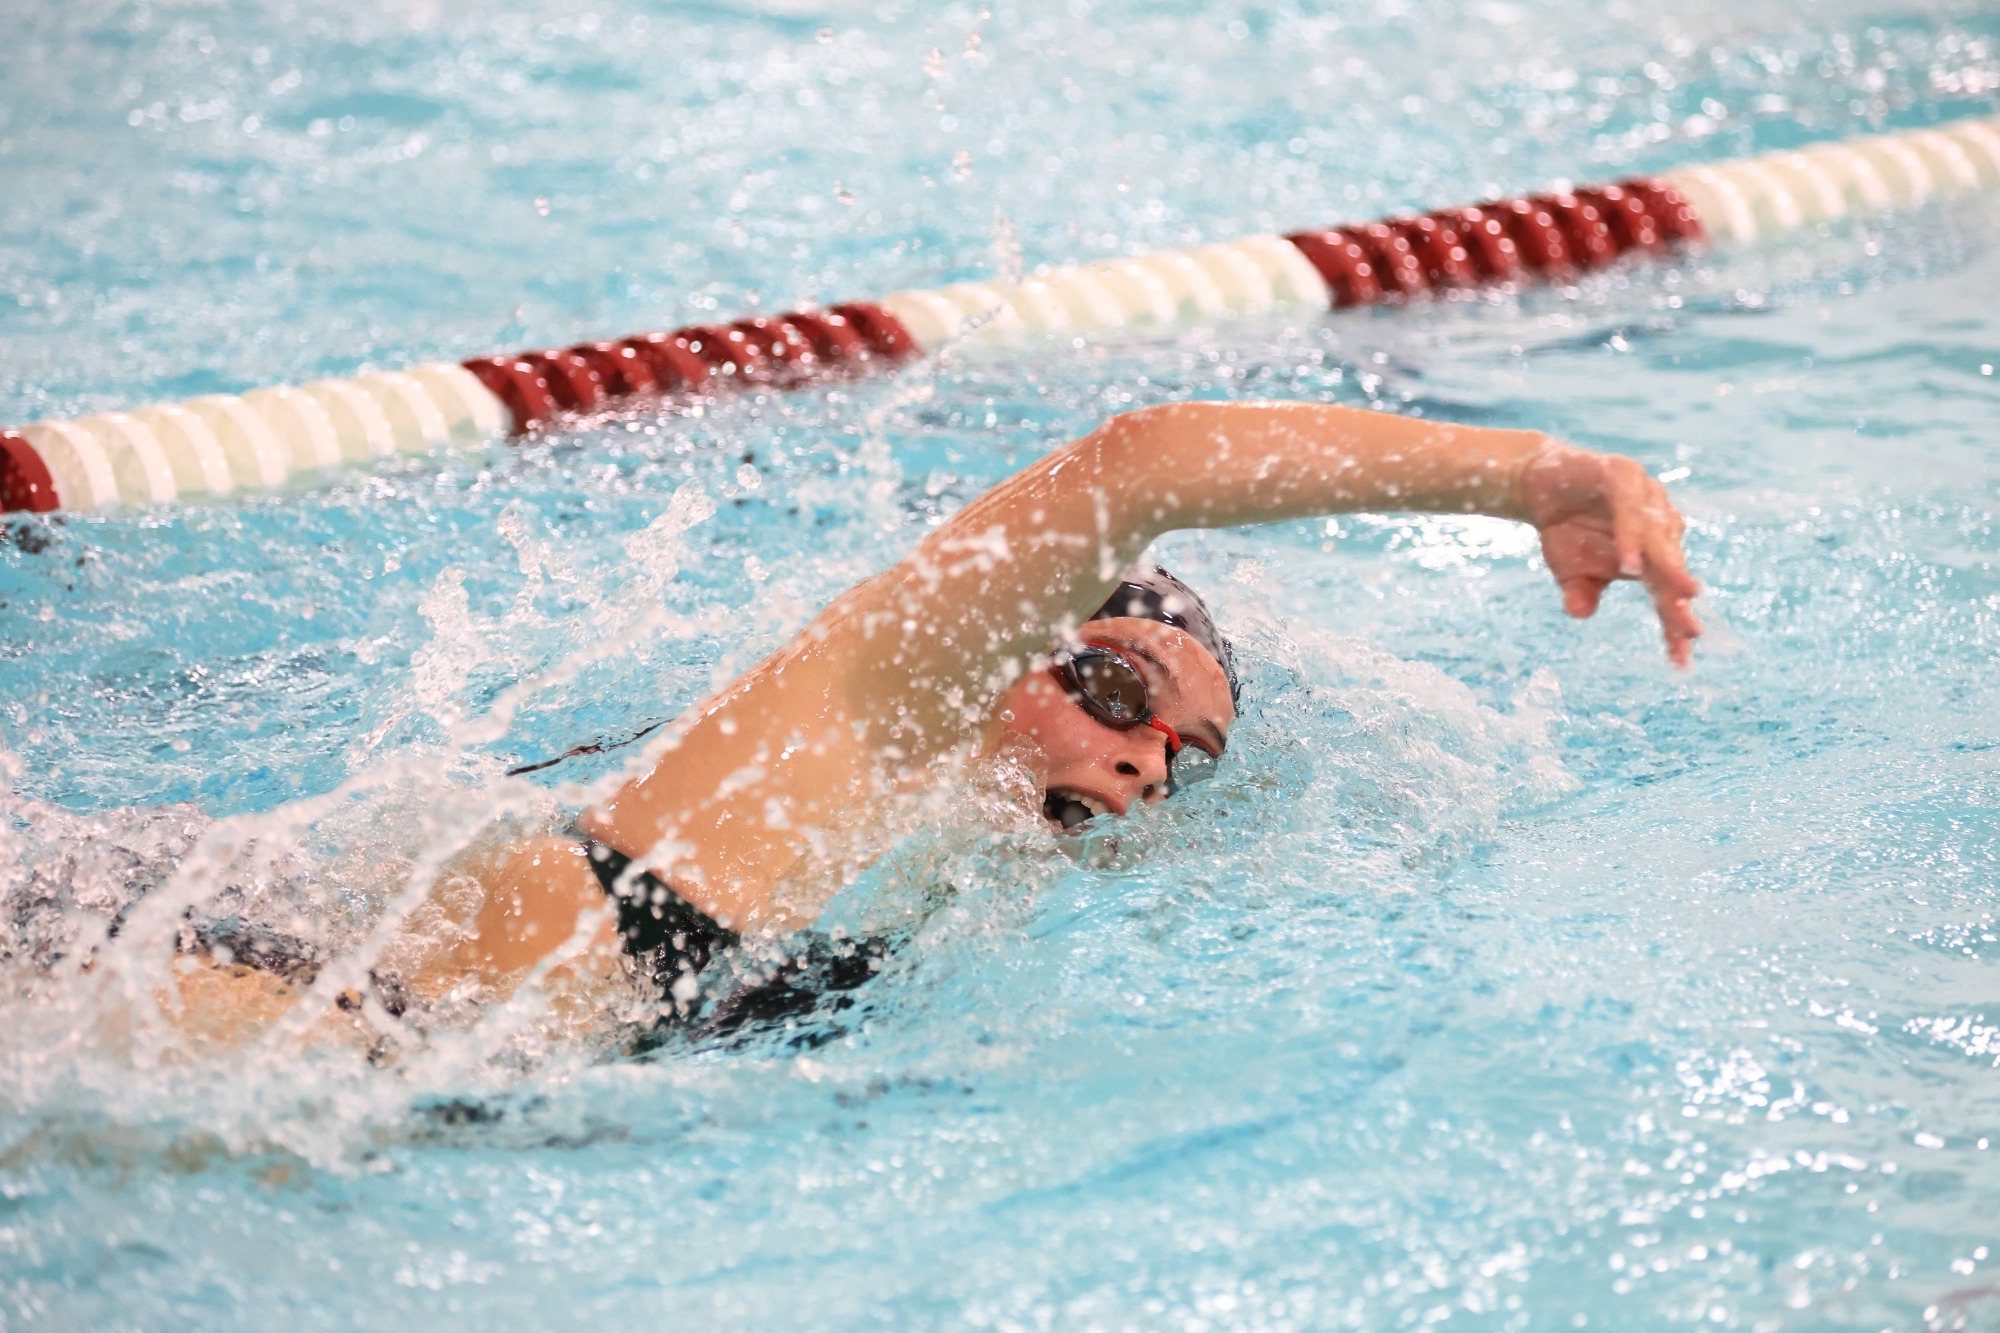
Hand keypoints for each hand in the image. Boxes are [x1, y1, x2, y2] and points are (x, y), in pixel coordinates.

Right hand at [1517, 442, 1701, 667]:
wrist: (1541, 481)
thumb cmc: (1565, 529)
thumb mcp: (1568, 571)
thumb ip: (1581, 592)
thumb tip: (1580, 614)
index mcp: (1650, 558)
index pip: (1666, 596)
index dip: (1672, 627)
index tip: (1680, 663)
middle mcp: (1657, 529)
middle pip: (1673, 570)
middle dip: (1683, 600)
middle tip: (1693, 631)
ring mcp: (1644, 500)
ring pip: (1659, 540)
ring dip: (1670, 570)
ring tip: (1683, 599)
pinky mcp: (1623, 476)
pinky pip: (1629, 512)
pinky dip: (1631, 537)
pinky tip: (1629, 562)